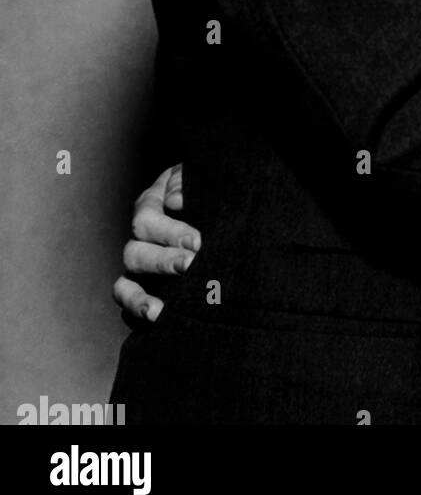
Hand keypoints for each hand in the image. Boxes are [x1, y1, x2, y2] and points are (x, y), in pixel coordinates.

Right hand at [112, 165, 199, 321]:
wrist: (220, 209)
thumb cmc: (208, 189)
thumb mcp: (200, 177)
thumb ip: (185, 182)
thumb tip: (176, 201)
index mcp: (152, 203)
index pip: (148, 216)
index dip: (170, 232)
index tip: (197, 243)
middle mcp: (140, 234)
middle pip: (137, 250)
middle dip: (163, 261)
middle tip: (190, 267)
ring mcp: (137, 262)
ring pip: (126, 279)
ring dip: (141, 295)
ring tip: (160, 309)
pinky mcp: (140, 284)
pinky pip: (126, 298)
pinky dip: (136, 307)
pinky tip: (155, 316)